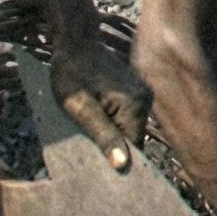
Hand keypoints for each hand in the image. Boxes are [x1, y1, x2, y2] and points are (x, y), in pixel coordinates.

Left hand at [51, 40, 151, 170]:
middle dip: (115, 149)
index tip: (101, 173)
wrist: (75, 43)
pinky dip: (114, 124)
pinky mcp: (135, 91)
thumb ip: (103, 136)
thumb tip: (122, 164)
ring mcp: (142, 94)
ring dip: (113, 136)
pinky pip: (127, 117)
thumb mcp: (80, 108)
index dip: (119, 161)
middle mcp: (145, 99)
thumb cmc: (71, 74)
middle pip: (133, 138)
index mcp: (134, 105)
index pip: (134, 146)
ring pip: (130, 128)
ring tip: (91, 137)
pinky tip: (98, 123)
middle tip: (91, 157)